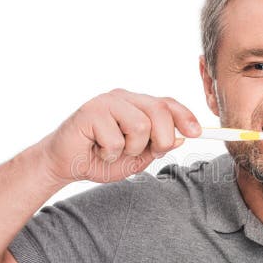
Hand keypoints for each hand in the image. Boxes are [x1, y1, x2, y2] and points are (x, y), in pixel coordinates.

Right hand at [38, 88, 201, 184]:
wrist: (64, 164)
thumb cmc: (100, 158)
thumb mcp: (136, 157)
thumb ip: (156, 147)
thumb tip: (180, 138)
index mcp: (137, 105)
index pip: (167, 104)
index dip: (185, 117)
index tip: (198, 133)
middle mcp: (124, 98)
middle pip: (159, 111)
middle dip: (161, 139)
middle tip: (148, 152)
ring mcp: (106, 102)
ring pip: (140, 125)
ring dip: (130, 149)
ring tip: (113, 151)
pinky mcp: (89, 112)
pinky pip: (115, 140)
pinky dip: (109, 154)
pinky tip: (96, 150)